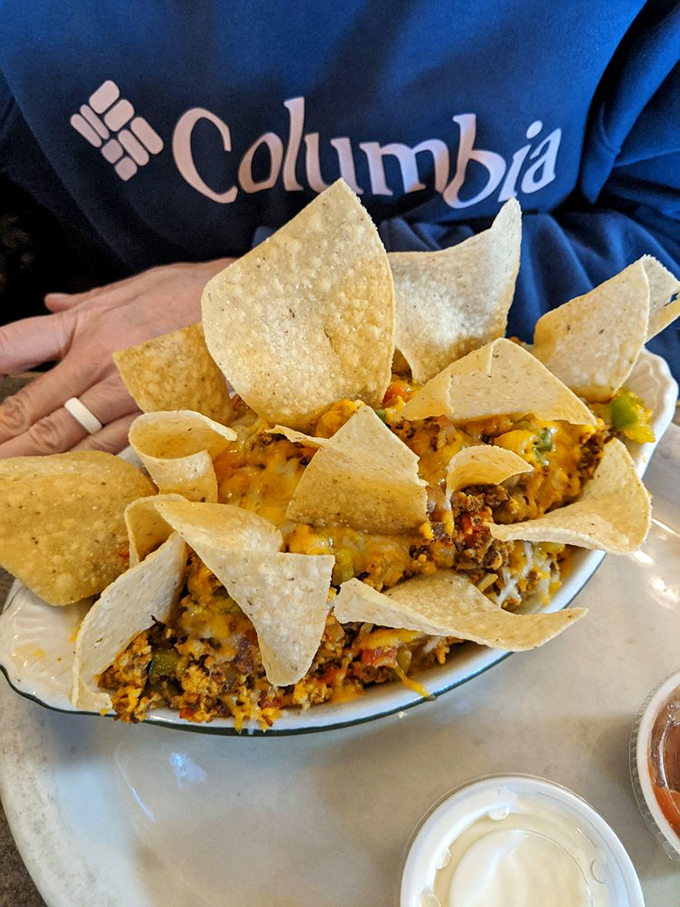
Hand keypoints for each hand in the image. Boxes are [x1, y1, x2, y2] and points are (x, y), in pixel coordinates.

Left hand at [0, 258, 233, 456]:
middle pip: (36, 408)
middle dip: (4, 437)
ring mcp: (127, 395)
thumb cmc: (186, 292)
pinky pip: (115, 449)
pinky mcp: (158, 417)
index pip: (14, 344)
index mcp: (84, 325)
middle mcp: (97, 361)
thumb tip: (50, 301)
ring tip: (11, 479)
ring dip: (35, 462)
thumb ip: (83, 302)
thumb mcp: (128, 287)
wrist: (240, 307)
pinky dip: (88, 467)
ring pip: (69, 436)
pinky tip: (67, 482)